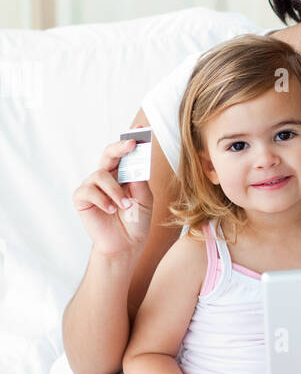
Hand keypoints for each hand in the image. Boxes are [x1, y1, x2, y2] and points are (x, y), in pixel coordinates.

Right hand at [72, 138, 152, 255]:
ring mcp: (92, 186)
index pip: (125, 153)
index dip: (130, 139)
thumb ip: (140, 182)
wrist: (126, 244)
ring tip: (125, 206)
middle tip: (131, 144)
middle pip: (108, 154)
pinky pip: (88, 190)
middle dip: (119, 147)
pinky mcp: (82, 199)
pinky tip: (110, 210)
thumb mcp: (144, 200)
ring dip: (115, 191)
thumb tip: (136, 164)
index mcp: (123, 174)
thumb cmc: (135, 221)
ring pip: (100, 175)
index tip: (141, 128)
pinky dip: (102, 200)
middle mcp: (107, 176)